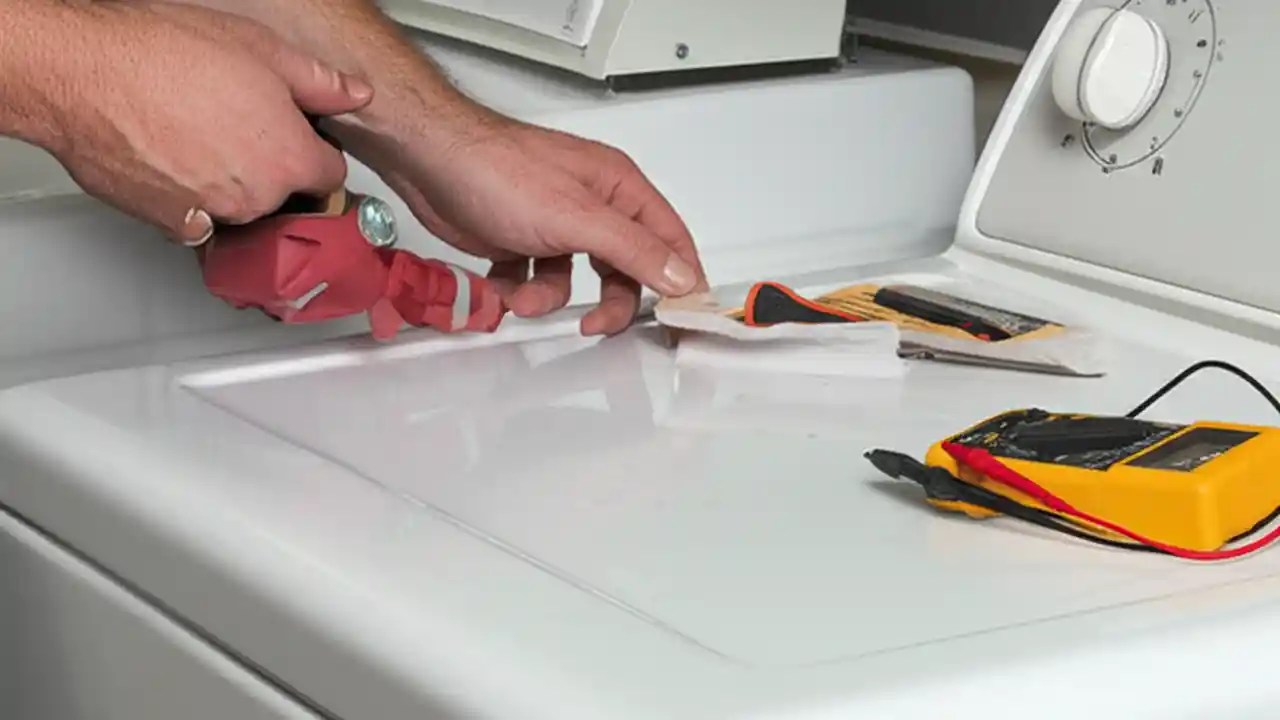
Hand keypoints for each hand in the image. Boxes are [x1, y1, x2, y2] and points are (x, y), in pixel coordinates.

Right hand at [34, 2, 372, 243]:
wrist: (83, 74)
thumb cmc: (162, 55)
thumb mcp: (260, 49)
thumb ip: (318, 81)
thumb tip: (354, 94)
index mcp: (289, 158)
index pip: (331, 174)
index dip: (316, 151)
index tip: (301, 138)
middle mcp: (257, 197)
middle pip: (286, 193)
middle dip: (273, 166)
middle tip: (240, 125)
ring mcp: (213, 216)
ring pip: (243, 208)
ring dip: (233, 184)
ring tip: (202, 136)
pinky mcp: (171, 225)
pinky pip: (199, 221)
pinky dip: (194, 200)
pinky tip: (176, 161)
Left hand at [332, 107, 707, 335]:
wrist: (428, 160)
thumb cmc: (496, 169)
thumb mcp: (577, 217)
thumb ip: (633, 250)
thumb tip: (680, 275)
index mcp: (618, 188)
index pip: (669, 240)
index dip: (680, 279)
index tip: (680, 316)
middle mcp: (592, 204)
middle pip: (623, 269)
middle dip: (607, 302)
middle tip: (595, 324)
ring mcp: (555, 222)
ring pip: (572, 282)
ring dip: (547, 298)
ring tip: (523, 296)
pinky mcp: (520, 238)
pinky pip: (533, 280)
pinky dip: (517, 290)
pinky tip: (501, 283)